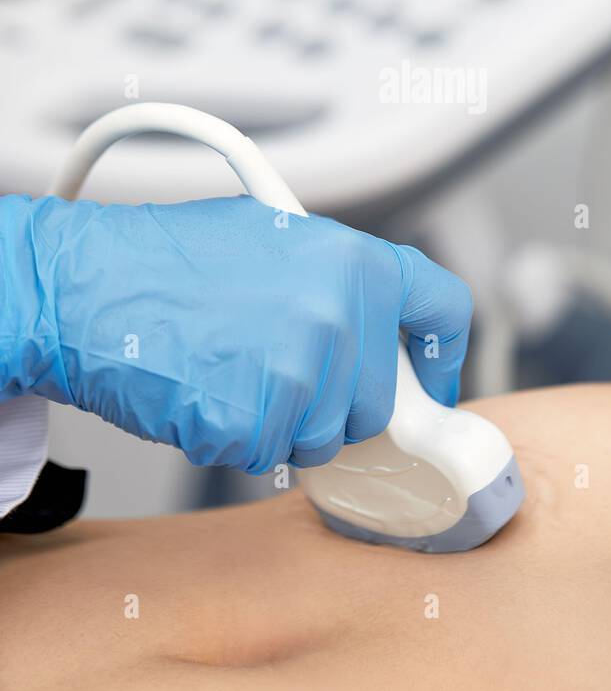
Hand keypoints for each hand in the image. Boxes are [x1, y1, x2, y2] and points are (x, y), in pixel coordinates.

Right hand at [0, 194, 471, 471]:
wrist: (86, 286)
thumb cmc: (165, 260)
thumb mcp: (270, 236)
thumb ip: (333, 278)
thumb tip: (368, 320)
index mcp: (355, 261)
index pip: (443, 310)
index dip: (441, 356)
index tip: (433, 383)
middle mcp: (342, 316)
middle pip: (375, 402)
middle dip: (334, 403)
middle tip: (277, 373)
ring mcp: (302, 374)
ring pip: (320, 436)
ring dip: (281, 423)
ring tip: (228, 370)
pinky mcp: (256, 424)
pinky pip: (264, 454)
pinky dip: (233, 437)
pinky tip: (202, 390)